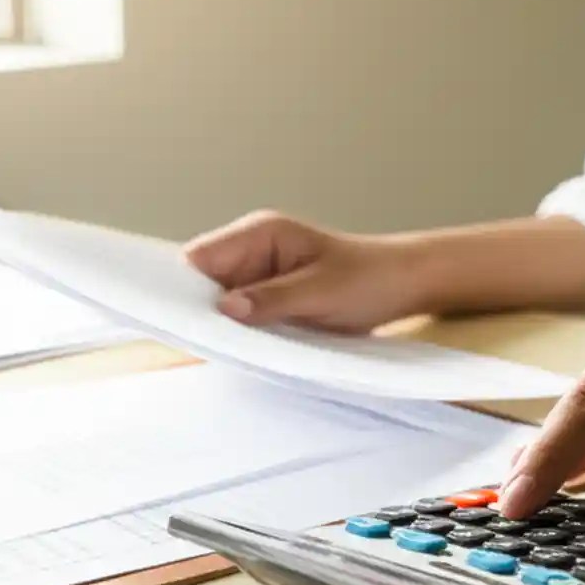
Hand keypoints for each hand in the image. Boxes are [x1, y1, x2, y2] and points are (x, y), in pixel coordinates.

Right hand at [184, 211, 421, 332]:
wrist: (404, 286)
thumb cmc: (370, 279)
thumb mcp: (322, 292)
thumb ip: (272, 299)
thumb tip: (224, 308)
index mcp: (260, 234)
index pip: (199, 256)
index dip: (182, 287)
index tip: (180, 320)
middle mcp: (252, 251)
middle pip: (202, 282)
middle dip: (200, 311)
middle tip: (204, 344)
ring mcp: (259, 276)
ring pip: (219, 303)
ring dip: (222, 326)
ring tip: (227, 350)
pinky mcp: (269, 299)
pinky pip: (241, 316)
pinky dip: (240, 333)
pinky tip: (243, 350)